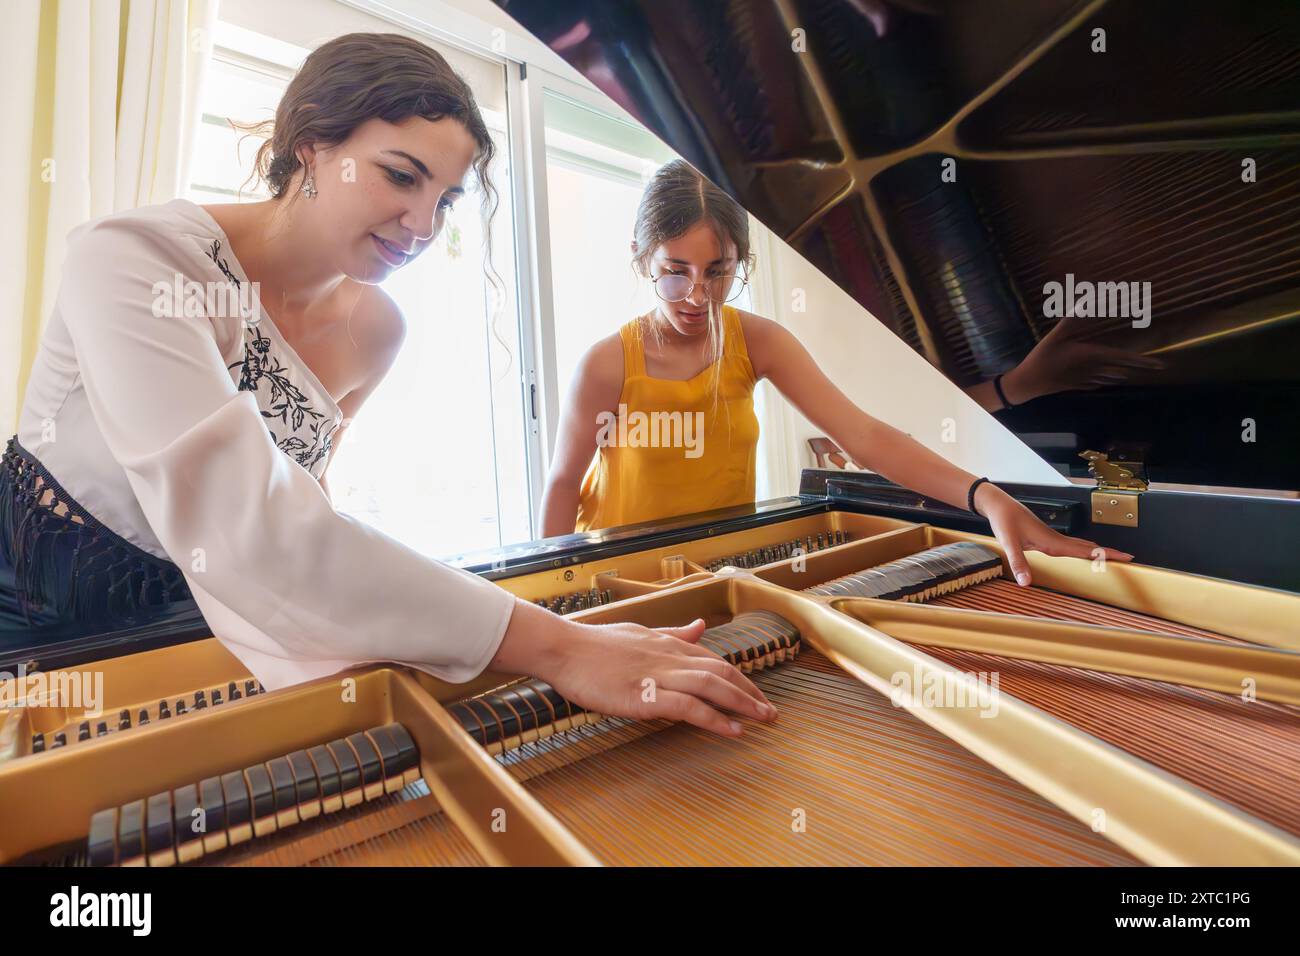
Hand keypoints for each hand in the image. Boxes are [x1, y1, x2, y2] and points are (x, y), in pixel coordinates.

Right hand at [493, 600, 777, 736]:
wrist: (563, 649)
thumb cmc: (595, 645)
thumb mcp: (640, 633)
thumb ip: (673, 633)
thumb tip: (701, 626)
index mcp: (668, 644)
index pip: (714, 660)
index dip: (739, 678)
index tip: (757, 694)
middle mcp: (670, 657)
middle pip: (722, 672)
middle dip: (751, 692)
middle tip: (773, 713)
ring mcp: (659, 675)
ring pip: (713, 686)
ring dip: (744, 703)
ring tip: (765, 720)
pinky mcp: (646, 695)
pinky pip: (690, 707)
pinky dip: (715, 718)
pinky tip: (734, 730)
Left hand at [975, 483, 1132, 586]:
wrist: (999, 505)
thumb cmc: (1004, 521)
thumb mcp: (1009, 543)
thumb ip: (1018, 562)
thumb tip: (1026, 582)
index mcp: (1052, 541)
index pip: (1085, 550)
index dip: (1106, 554)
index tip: (1126, 557)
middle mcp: (1055, 539)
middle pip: (1087, 547)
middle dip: (1107, 553)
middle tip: (1128, 558)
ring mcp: (1051, 537)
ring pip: (1079, 545)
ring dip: (1096, 550)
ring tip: (1111, 556)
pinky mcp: (1045, 537)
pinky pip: (1069, 545)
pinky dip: (1082, 549)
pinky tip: (1081, 552)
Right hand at [1003, 319, 1164, 404]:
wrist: (1029, 383)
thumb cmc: (1043, 357)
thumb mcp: (1056, 334)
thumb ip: (1073, 318)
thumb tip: (1088, 300)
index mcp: (1092, 355)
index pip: (1123, 358)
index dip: (1143, 361)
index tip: (1161, 365)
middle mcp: (1094, 369)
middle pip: (1123, 368)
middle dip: (1140, 366)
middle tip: (1158, 367)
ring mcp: (1087, 379)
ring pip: (1113, 377)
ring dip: (1125, 373)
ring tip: (1135, 371)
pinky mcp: (1079, 385)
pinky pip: (1099, 383)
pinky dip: (1107, 380)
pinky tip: (1109, 379)